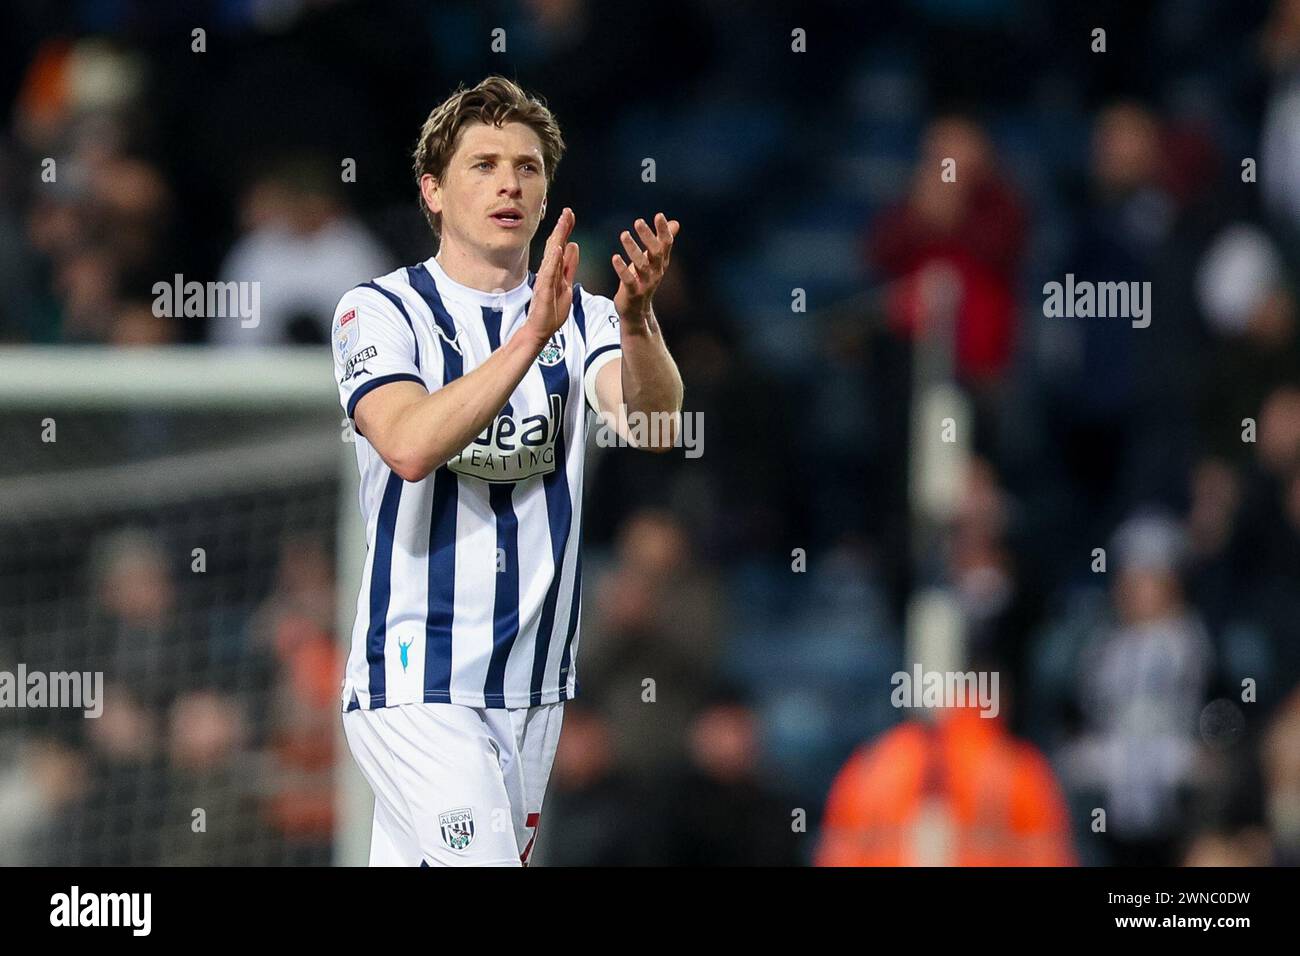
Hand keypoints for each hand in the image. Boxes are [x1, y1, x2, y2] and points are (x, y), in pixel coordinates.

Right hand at [523, 206, 578, 350]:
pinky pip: (549, 273)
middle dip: (562, 228)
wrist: (539, 330)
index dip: (565, 230)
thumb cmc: (551, 311)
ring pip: (552, 255)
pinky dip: (554, 260)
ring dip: (558, 238)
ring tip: (563, 223)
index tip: (570, 214)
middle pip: (555, 246)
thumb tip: (573, 246)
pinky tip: (558, 248)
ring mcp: (545, 280)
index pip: (560, 246)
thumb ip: (569, 266)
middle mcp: (548, 272)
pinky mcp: (544, 290)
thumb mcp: (566, 284)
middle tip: (568, 211)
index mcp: (555, 270)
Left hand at [612, 212, 678, 323]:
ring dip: (633, 249)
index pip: (666, 244)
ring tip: (624, 234)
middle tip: (638, 221)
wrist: (637, 311)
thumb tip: (675, 223)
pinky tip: (615, 257)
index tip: (659, 215)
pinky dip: (622, 269)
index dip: (664, 230)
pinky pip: (629, 280)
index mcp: (661, 262)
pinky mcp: (633, 293)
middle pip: (656, 252)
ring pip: (642, 265)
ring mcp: (646, 283)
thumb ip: (662, 241)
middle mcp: (656, 272)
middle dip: (648, 236)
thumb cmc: (643, 280)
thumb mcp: (654, 260)